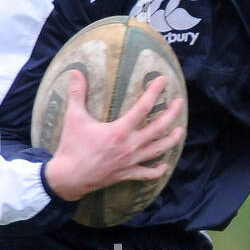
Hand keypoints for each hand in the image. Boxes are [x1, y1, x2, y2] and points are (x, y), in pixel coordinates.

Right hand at [43, 70, 183, 201]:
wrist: (69, 178)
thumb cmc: (71, 147)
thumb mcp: (73, 118)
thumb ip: (77, 94)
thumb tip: (76, 72)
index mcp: (119, 131)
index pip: (143, 107)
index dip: (154, 92)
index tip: (163, 80)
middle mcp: (130, 146)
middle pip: (159, 128)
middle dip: (171, 114)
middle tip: (180, 103)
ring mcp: (130, 161)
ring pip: (158, 150)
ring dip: (172, 140)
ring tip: (180, 130)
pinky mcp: (126, 174)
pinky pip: (147, 174)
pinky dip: (157, 170)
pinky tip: (165, 165)